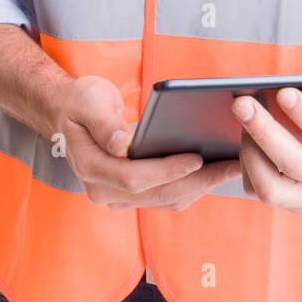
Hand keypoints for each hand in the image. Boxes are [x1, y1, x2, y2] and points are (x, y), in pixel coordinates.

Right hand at [55, 75, 240, 210]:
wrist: (70, 113)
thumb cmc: (81, 102)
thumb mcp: (88, 102)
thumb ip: (104, 123)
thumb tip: (124, 145)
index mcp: (90, 167)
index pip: (134, 177)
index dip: (167, 170)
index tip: (198, 158)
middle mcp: (103, 190)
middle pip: (157, 193)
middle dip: (197, 181)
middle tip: (231, 166)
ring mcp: (117, 197)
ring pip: (166, 199)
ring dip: (200, 187)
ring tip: (231, 169)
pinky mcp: (132, 195)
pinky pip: (166, 197)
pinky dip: (191, 186)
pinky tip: (214, 172)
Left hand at [232, 71, 301, 212]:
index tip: (284, 92)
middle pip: (296, 166)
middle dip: (265, 132)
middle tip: (241, 103)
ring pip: (273, 190)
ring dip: (251, 154)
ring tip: (243, 120)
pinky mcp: (297, 203)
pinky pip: (261, 192)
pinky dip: (246, 167)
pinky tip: (245, 137)